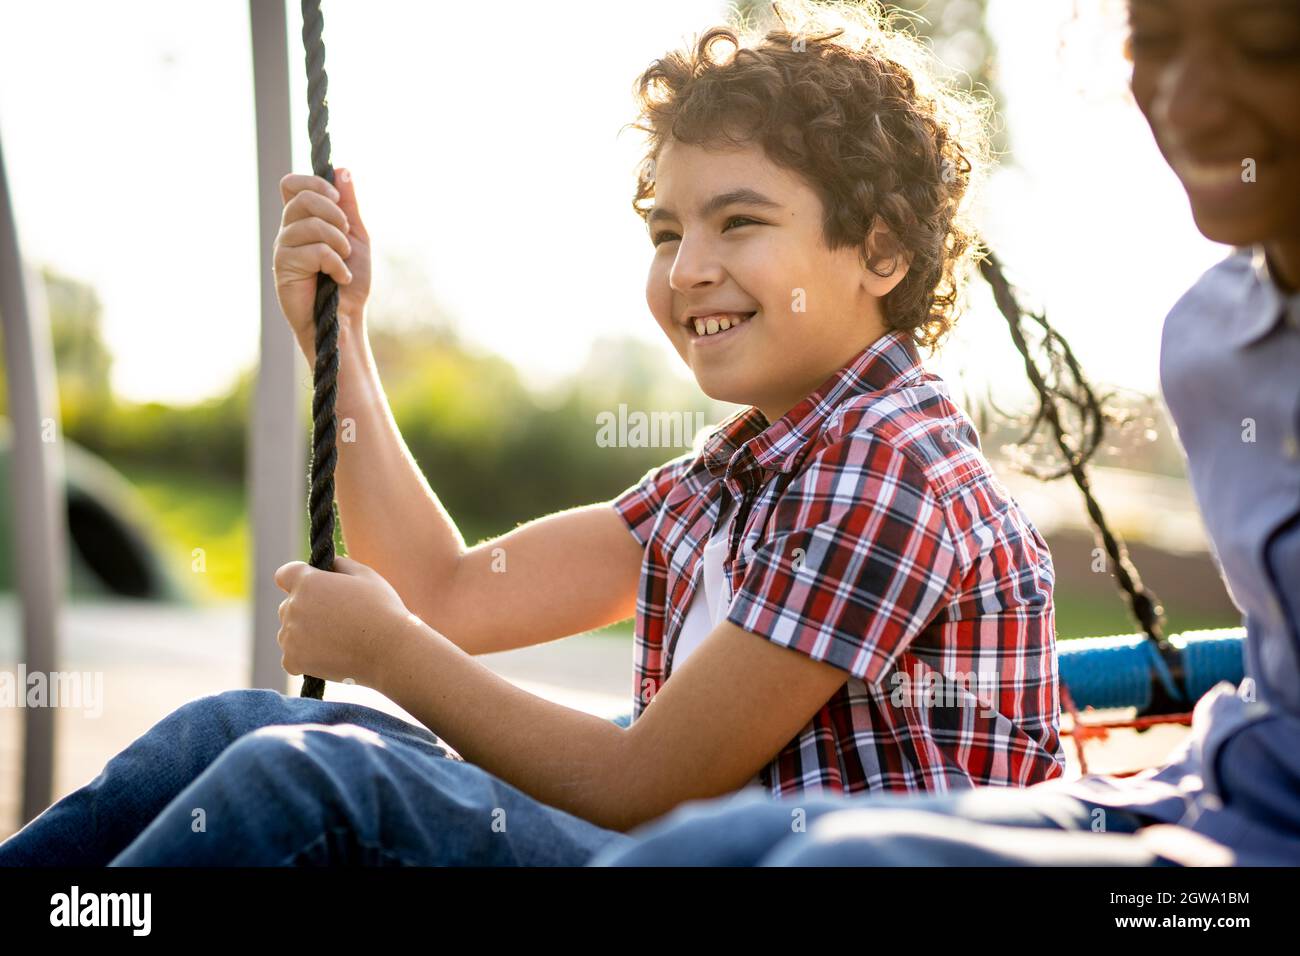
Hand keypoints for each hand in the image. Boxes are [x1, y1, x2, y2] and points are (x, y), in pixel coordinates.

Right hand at [273, 167, 371, 361]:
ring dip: (338, 242)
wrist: (345, 319)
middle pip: (301, 197)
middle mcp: (287, 231)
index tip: (337, 198)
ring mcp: (283, 249)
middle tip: (346, 236)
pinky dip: (336, 263)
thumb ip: (348, 206)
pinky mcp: (283, 268)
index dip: (313, 182)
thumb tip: (343, 170)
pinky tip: (340, 277)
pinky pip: (313, 251)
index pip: (291, 184)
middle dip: (334, 213)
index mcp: (302, 221)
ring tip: (345, 262)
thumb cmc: (349, 282)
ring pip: (309, 223)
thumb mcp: (355, 237)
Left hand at [274, 555, 411, 689]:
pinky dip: (305, 656)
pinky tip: (329, 654)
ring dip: (305, 632)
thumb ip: (341, 564)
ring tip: (337, 638)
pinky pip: (291, 656)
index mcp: (307, 582)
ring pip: (289, 630)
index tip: (314, 588)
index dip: (299, 578)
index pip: (284, 575)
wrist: (389, 651)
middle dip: (306, 608)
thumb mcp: (366, 575)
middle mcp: (292, 607)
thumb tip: (329, 564)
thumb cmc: (382, 609)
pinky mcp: (292, 660)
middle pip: (289, 605)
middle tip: (336, 618)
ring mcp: (290, 635)